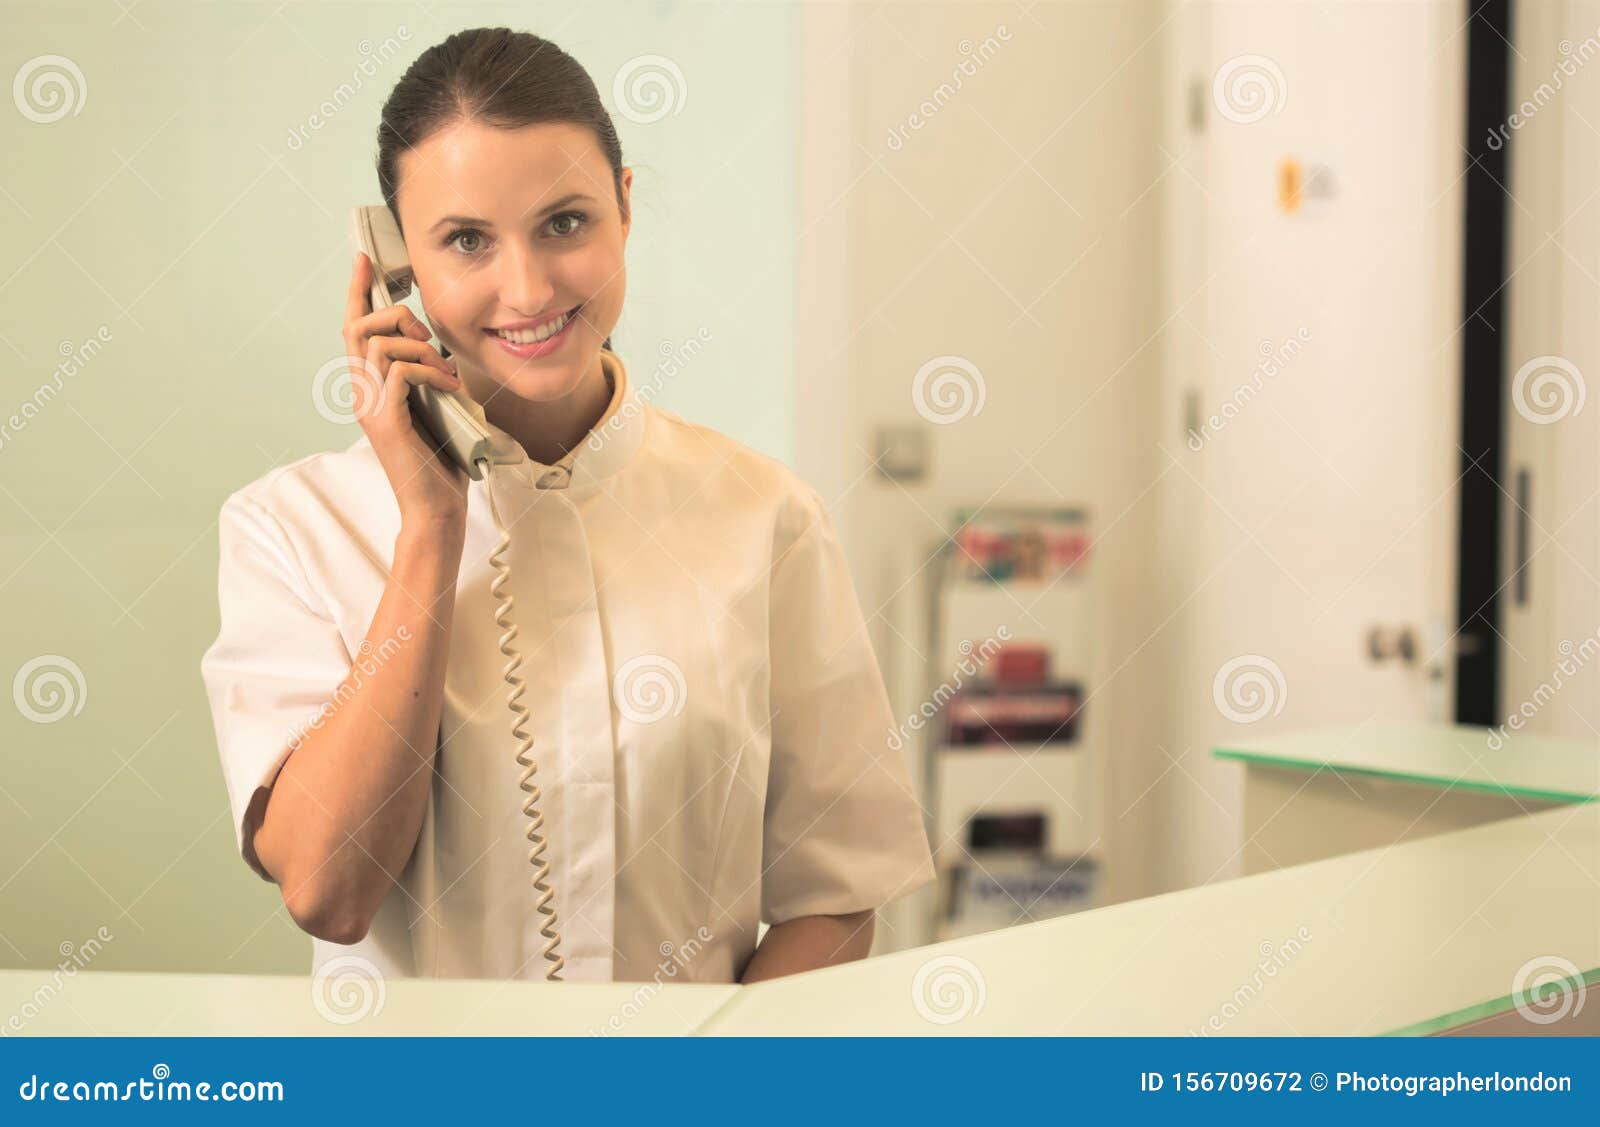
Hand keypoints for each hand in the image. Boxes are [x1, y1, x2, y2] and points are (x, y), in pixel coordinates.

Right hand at [343, 251, 469, 528]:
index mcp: (370, 389)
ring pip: (380, 344)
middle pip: (359, 327)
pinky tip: (450, 386)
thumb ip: (427, 376)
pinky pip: (399, 371)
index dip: (357, 292)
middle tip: (428, 337)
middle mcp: (361, 394)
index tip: (364, 259)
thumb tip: (437, 349)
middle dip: (395, 316)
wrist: (436, 509)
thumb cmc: (441, 462)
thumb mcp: (436, 406)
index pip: (354, 330)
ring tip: (447, 373)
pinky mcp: (386, 421)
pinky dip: (428, 369)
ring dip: (420, 347)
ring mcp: (370, 408)